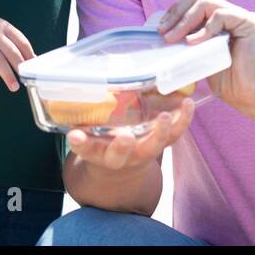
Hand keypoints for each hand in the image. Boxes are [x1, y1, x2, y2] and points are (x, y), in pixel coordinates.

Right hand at [0, 3, 35, 92]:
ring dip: (7, 75)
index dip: (29, 55)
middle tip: (26, 80)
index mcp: (2, 26)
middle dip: (21, 67)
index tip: (34, 66)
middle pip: (11, 52)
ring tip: (14, 87)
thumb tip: (25, 57)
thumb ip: (7, 39)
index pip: (21, 41)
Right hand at [66, 98, 195, 171]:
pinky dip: (183, 121)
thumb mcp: (87, 132)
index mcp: (96, 151)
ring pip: (152, 147)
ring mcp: (141, 151)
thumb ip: (80, 116)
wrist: (121, 169)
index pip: (84, 148)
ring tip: (167, 115)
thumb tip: (66, 85)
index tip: (74, 135)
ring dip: (160, 132)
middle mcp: (119, 155)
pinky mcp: (159, 145)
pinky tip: (188, 103)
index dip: (80, 143)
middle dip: (121, 146)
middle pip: (119, 154)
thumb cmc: (100, 141)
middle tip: (125, 136)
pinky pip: (174, 136)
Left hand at [159, 0, 254, 117]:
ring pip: (207, 2)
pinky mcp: (250, 22)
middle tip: (163, 31)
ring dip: (185, 19)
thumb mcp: (202, 59)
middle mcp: (233, 14)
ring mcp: (243, 16)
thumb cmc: (231, 84)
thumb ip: (190, 44)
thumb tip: (164, 36)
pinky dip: (204, 28)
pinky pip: (221, 15)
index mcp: (223, 20)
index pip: (195, 2)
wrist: (254, 97)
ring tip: (173, 38)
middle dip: (178, 11)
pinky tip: (193, 43)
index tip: (161, 29)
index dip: (177, 11)